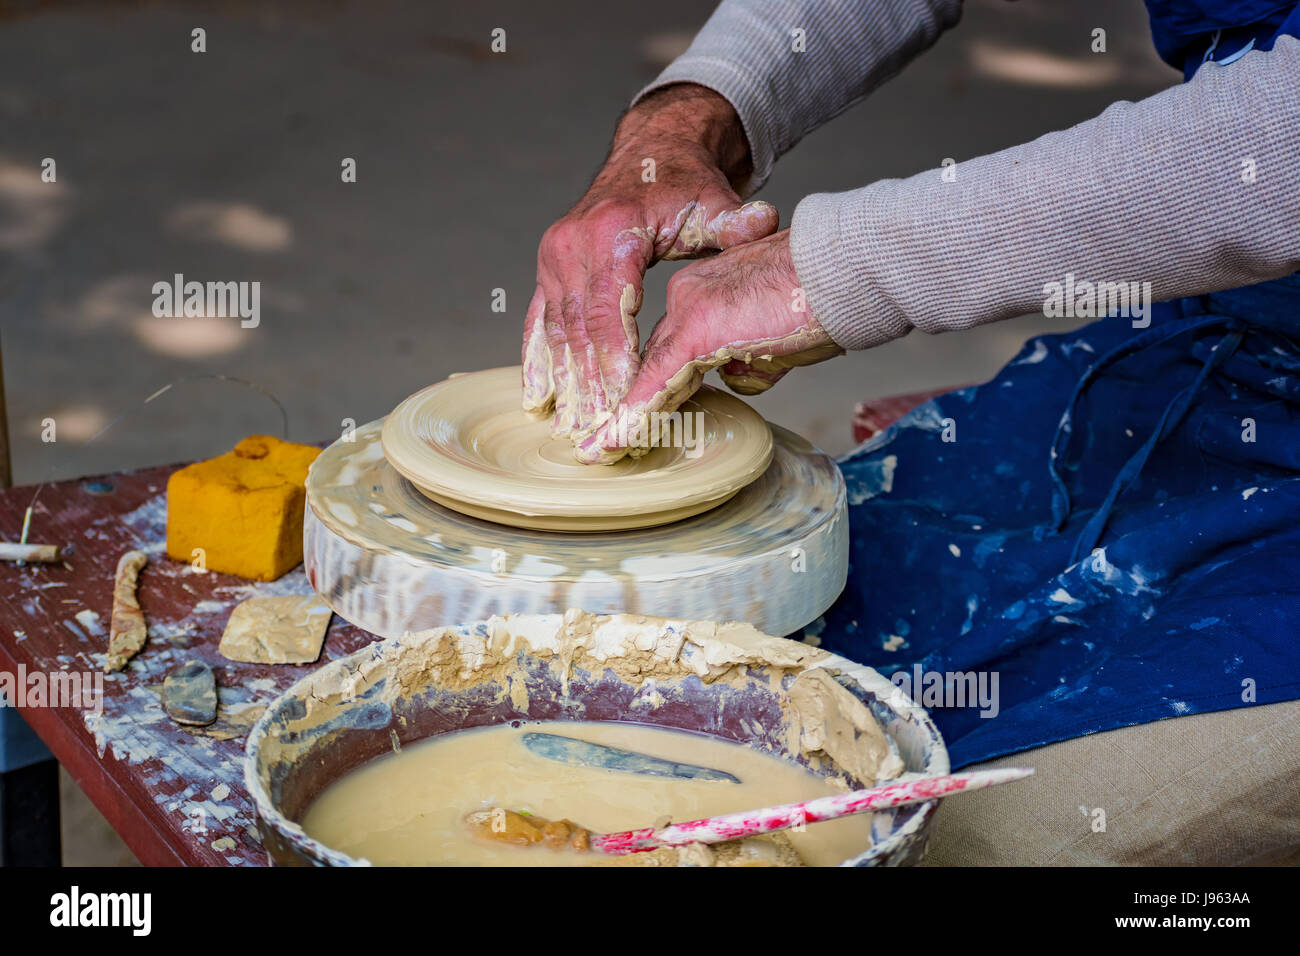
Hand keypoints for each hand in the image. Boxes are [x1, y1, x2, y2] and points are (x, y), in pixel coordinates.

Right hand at [522, 84, 778, 442]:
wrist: (650, 153)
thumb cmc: (685, 184)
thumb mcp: (715, 203)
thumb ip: (736, 223)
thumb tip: (763, 223)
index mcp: (612, 233)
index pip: (611, 312)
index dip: (615, 361)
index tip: (622, 401)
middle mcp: (573, 245)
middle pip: (580, 330)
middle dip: (588, 386)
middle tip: (596, 432)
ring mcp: (555, 257)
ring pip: (557, 331)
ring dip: (563, 383)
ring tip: (570, 429)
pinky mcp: (549, 267)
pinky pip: (539, 320)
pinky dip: (537, 360)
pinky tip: (538, 399)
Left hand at [573, 228, 843, 463]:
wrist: (847, 267)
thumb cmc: (827, 298)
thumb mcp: (781, 337)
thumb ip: (751, 355)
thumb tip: (738, 376)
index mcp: (706, 291)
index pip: (668, 348)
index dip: (648, 388)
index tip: (627, 418)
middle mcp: (688, 295)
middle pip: (648, 362)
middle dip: (623, 405)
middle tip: (596, 444)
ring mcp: (690, 309)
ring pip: (647, 374)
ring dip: (620, 418)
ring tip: (596, 453)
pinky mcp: (700, 328)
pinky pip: (659, 382)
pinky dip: (637, 416)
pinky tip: (614, 443)